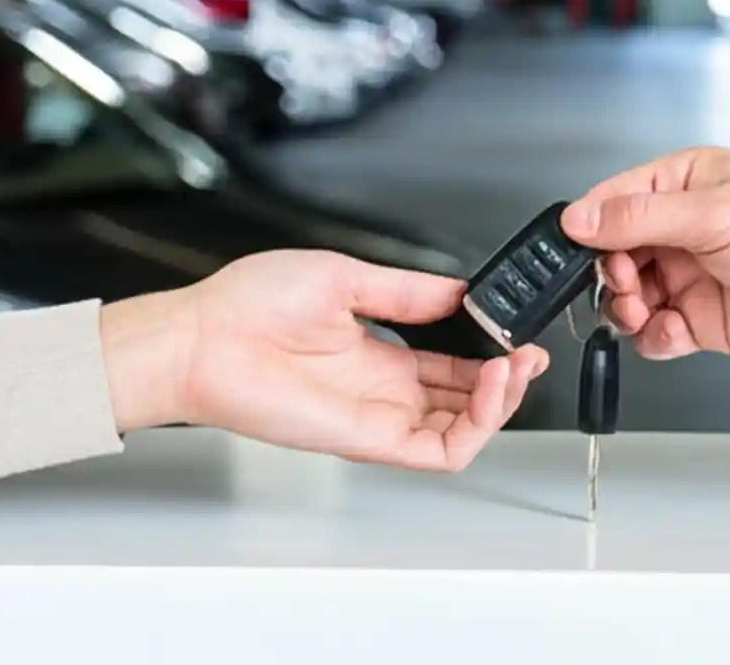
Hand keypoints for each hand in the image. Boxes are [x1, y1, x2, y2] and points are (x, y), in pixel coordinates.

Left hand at [100, 250, 547, 471]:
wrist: (201, 336)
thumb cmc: (247, 304)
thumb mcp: (344, 278)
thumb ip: (407, 291)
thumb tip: (458, 289)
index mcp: (376, 353)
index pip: (450, 364)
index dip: (488, 355)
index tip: (513, 332)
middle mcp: (382, 389)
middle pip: (463, 399)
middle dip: (505, 379)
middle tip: (528, 353)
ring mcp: (378, 417)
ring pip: (460, 429)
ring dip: (499, 402)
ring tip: (515, 367)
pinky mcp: (369, 440)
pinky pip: (439, 451)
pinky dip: (475, 428)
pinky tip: (488, 390)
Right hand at [560, 147, 729, 362]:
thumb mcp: (714, 213)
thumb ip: (638, 218)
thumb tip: (577, 218)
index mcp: (685, 184)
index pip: (614, 200)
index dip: (589, 226)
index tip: (573, 249)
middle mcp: (683, 229)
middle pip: (614, 253)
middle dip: (609, 273)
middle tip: (625, 285)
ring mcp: (691, 276)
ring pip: (628, 296)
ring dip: (626, 308)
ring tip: (644, 312)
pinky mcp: (703, 320)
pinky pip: (656, 332)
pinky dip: (654, 337)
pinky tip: (673, 332)